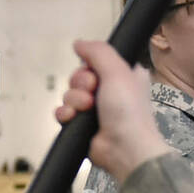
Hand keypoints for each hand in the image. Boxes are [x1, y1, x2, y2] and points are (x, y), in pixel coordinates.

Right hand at [55, 40, 167, 182]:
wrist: (125, 149)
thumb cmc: (130, 114)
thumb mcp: (118, 71)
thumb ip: (99, 52)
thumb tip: (79, 43)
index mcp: (123, 76)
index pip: (95, 62)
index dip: (90, 66)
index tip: (95, 73)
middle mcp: (110, 92)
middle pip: (79, 77)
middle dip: (80, 84)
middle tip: (92, 93)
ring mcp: (96, 110)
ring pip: (69, 94)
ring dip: (74, 100)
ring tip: (87, 109)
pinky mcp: (83, 125)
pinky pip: (63, 112)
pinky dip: (65, 114)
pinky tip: (74, 118)